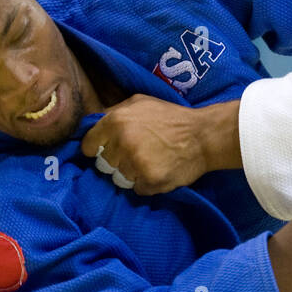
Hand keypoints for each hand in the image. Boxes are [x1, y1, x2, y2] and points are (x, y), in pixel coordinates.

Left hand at [80, 95, 240, 194]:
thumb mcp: (140, 102)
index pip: (88, 145)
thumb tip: (94, 123)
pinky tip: (159, 171)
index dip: (96, 148)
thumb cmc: (172, 117)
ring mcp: (135, 163)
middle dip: (117, 161)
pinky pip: (137, 189)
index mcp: (116, 121)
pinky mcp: (149, 181)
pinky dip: (146, 183)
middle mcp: (122, 142)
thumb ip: (115, 112)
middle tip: (136, 154)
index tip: (107, 149)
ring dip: (132, 174)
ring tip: (150, 162)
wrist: (204, 136)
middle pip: (103, 164)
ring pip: (119, 179)